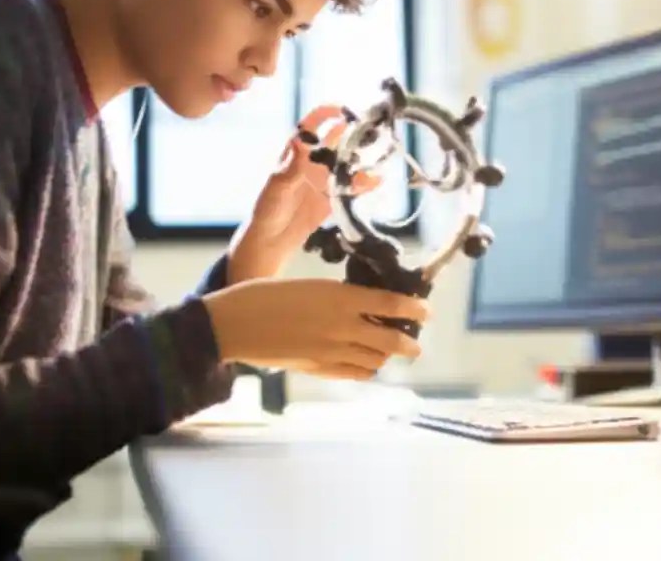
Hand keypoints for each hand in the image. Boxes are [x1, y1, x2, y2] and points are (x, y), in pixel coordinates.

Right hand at [203, 278, 427, 379]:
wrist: (234, 324)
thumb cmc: (264, 295)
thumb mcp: (309, 287)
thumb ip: (340, 298)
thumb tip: (363, 306)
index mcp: (340, 299)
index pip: (391, 305)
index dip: (414, 309)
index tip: (426, 311)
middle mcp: (342, 327)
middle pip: (391, 339)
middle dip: (409, 342)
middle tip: (416, 342)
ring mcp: (331, 352)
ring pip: (374, 360)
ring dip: (385, 355)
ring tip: (387, 349)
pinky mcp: (318, 369)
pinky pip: (353, 373)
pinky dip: (365, 369)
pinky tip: (365, 363)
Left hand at [228, 105, 378, 283]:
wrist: (270, 241)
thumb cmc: (267, 211)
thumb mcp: (276, 188)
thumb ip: (290, 167)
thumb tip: (299, 140)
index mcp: (294, 155)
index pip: (310, 127)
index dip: (324, 115)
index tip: (342, 109)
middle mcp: (310, 164)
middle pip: (334, 141)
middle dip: (351, 133)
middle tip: (370, 129)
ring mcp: (322, 181)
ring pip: (345, 163)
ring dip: (360, 158)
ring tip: (378, 154)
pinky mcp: (331, 199)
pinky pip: (349, 187)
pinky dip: (363, 184)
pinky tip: (376, 181)